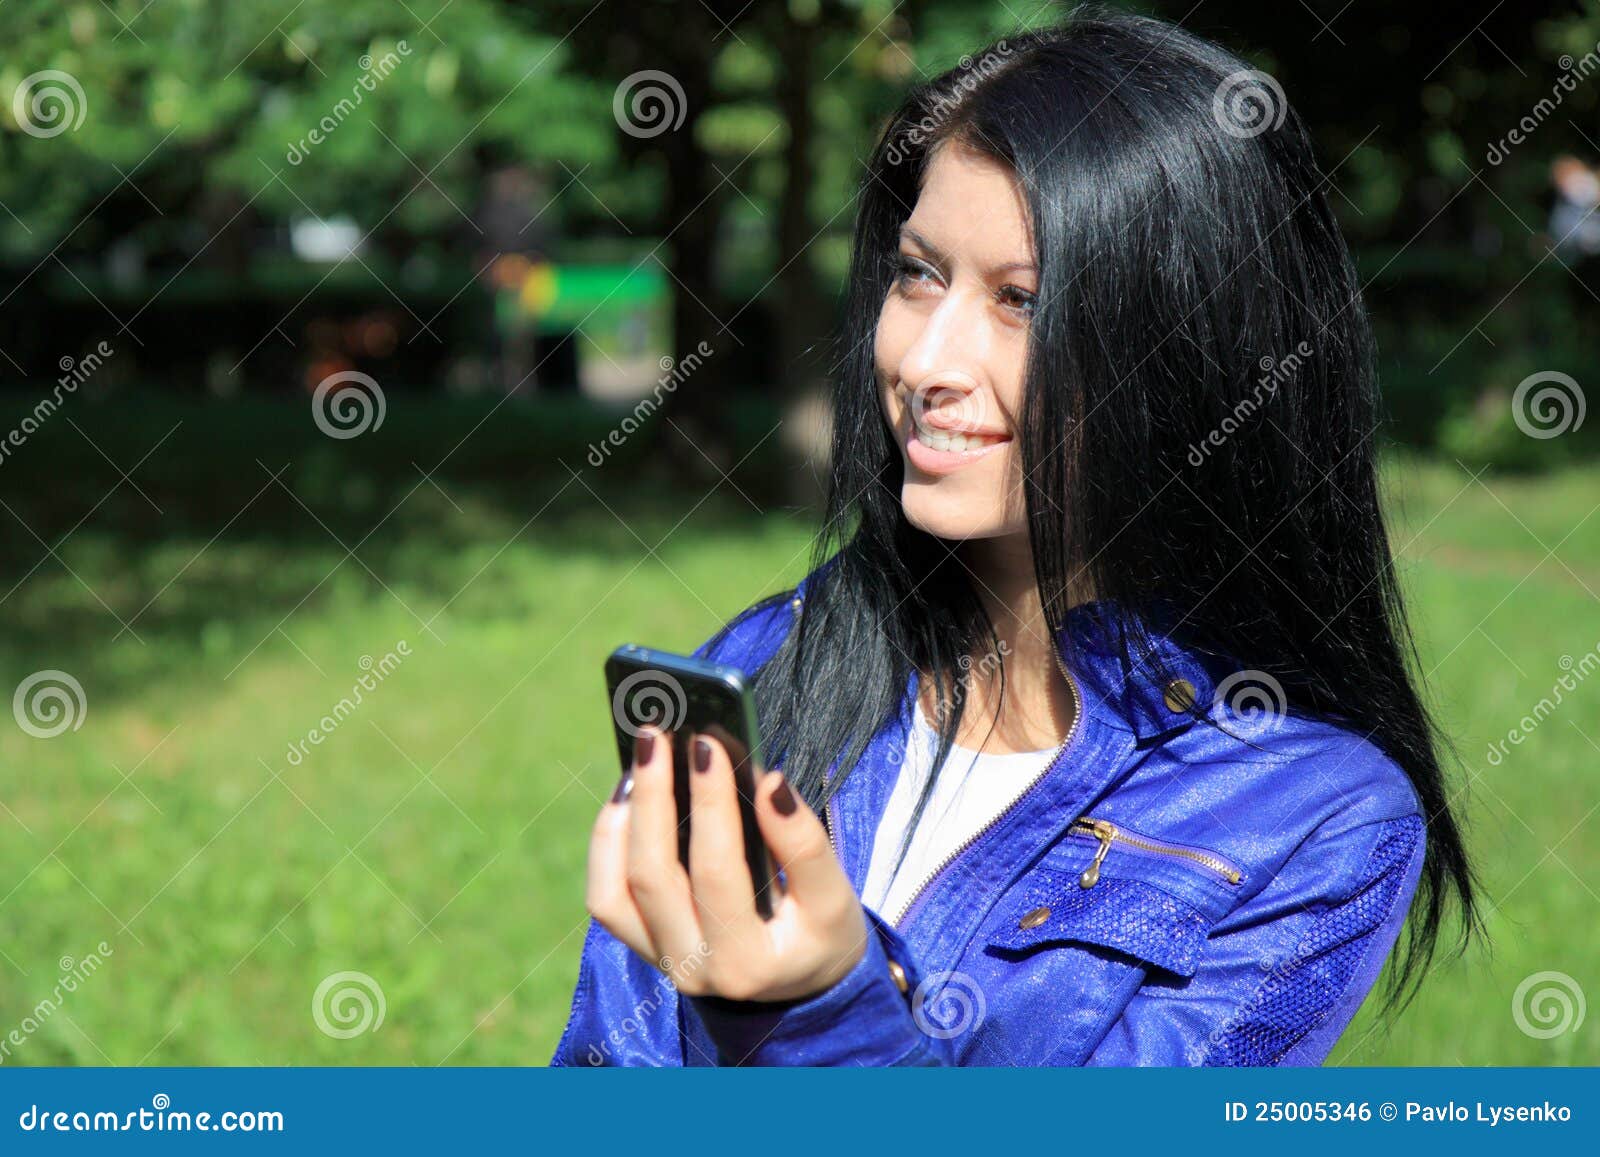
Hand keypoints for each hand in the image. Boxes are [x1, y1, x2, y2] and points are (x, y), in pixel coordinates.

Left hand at [586, 724, 867, 1002]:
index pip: (718, 874)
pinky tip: (627, 796)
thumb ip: (806, 844)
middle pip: (655, 876)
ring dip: (625, 817)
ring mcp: (661, 959)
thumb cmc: (820, 933)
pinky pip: (606, 896)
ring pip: (616, 889)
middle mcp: (694, 969)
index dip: (712, 806)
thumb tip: (770, 783)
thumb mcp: (833, 897)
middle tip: (660, 735)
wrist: (798, 986)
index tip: (710, 745)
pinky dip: (607, 843)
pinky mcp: (643, 945)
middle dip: (655, 797)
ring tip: (643, 759)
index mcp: (746, 962)